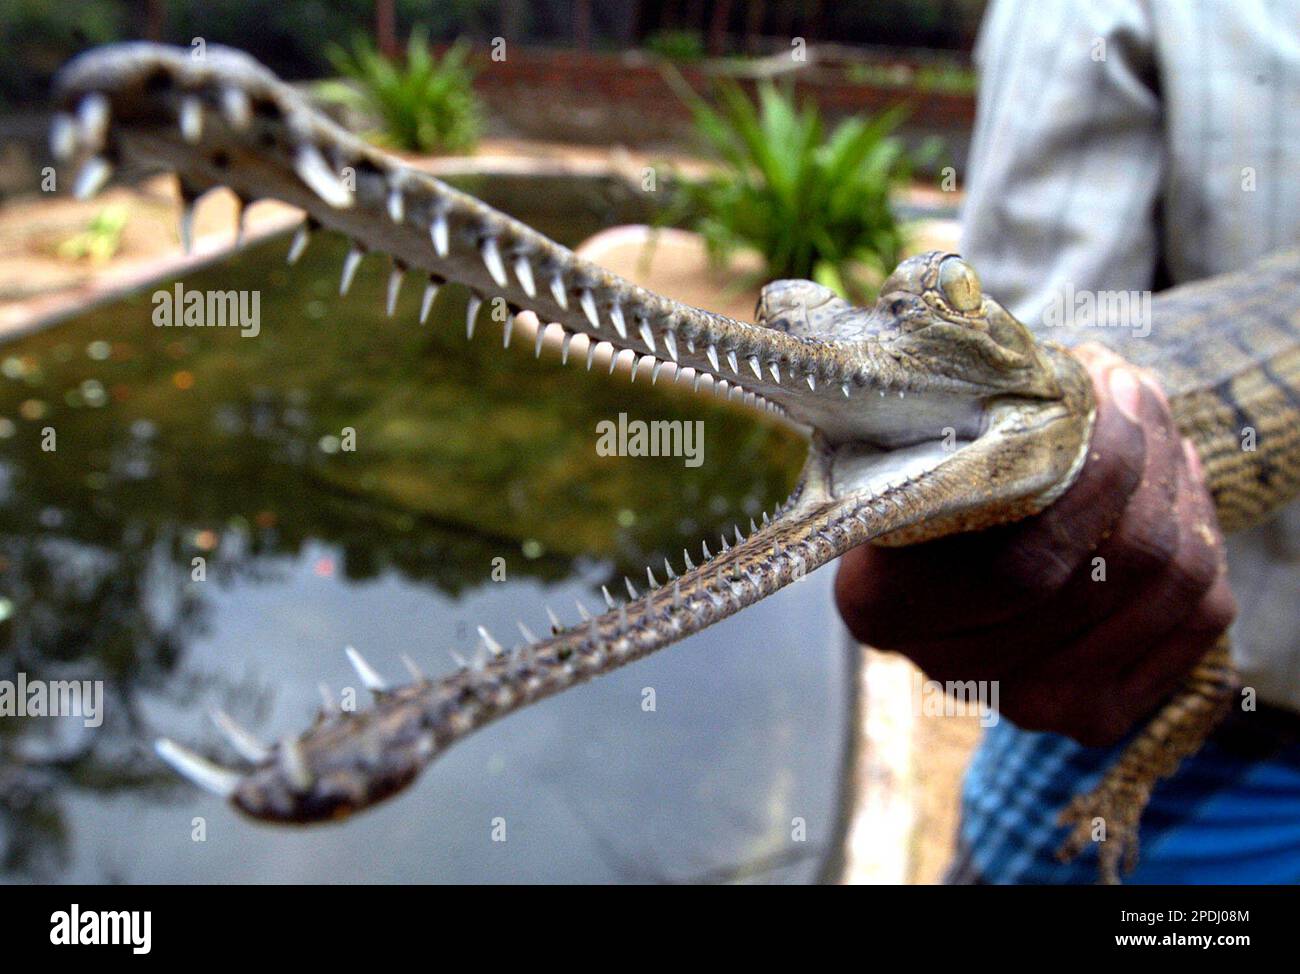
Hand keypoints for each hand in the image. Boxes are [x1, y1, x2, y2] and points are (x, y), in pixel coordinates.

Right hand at [834, 343, 1235, 745]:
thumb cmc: (921, 469)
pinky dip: (1205, 535)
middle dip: (1145, 462)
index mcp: (882, 607)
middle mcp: (952, 672)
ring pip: (1165, 592)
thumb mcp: (912, 440)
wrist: (936, 555)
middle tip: (1137, 385)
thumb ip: (962, 417)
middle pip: (1102, 577)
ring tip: (1156, 425)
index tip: (1105, 380)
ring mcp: (1027, 704)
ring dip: (1179, 488)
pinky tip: (1172, 487)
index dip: (1091, 475)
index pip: (1018, 567)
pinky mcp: (1098, 712)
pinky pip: (1199, 618)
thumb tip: (1049, 355)